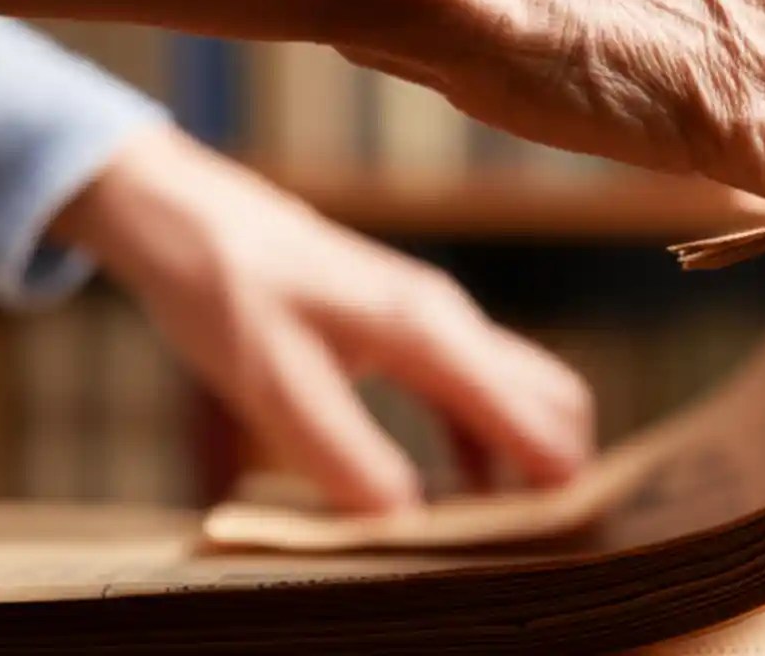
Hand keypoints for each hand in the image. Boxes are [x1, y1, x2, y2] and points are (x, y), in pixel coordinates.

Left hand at [52, 127, 593, 511]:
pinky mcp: (415, 332)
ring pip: (520, 391)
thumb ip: (344, 453)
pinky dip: (489, 442)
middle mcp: (448, 321)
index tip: (566, 537)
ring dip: (528, 455)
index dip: (557, 475)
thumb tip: (407, 525)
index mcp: (426, 331)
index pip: (529, 407)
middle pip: (551, 394)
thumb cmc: (230, 293)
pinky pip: (477, 392)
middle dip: (562, 465)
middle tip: (544, 541)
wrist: (198, 221)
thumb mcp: (273, 386)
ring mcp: (437, 322)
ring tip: (509, 529)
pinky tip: (460, 490)